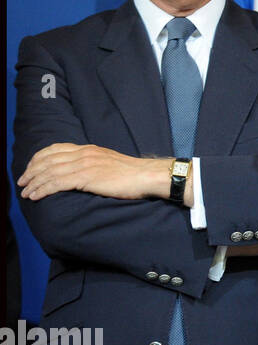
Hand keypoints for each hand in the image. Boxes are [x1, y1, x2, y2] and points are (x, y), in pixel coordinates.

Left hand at [17, 144, 167, 201]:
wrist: (147, 175)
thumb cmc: (133, 174)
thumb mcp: (109, 163)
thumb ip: (94, 164)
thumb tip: (83, 173)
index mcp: (89, 149)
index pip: (56, 149)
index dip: (39, 158)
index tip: (31, 168)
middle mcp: (84, 154)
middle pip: (48, 160)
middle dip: (31, 171)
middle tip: (22, 182)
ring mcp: (84, 165)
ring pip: (49, 172)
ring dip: (34, 183)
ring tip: (26, 192)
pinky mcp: (86, 177)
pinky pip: (57, 183)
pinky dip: (43, 189)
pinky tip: (36, 195)